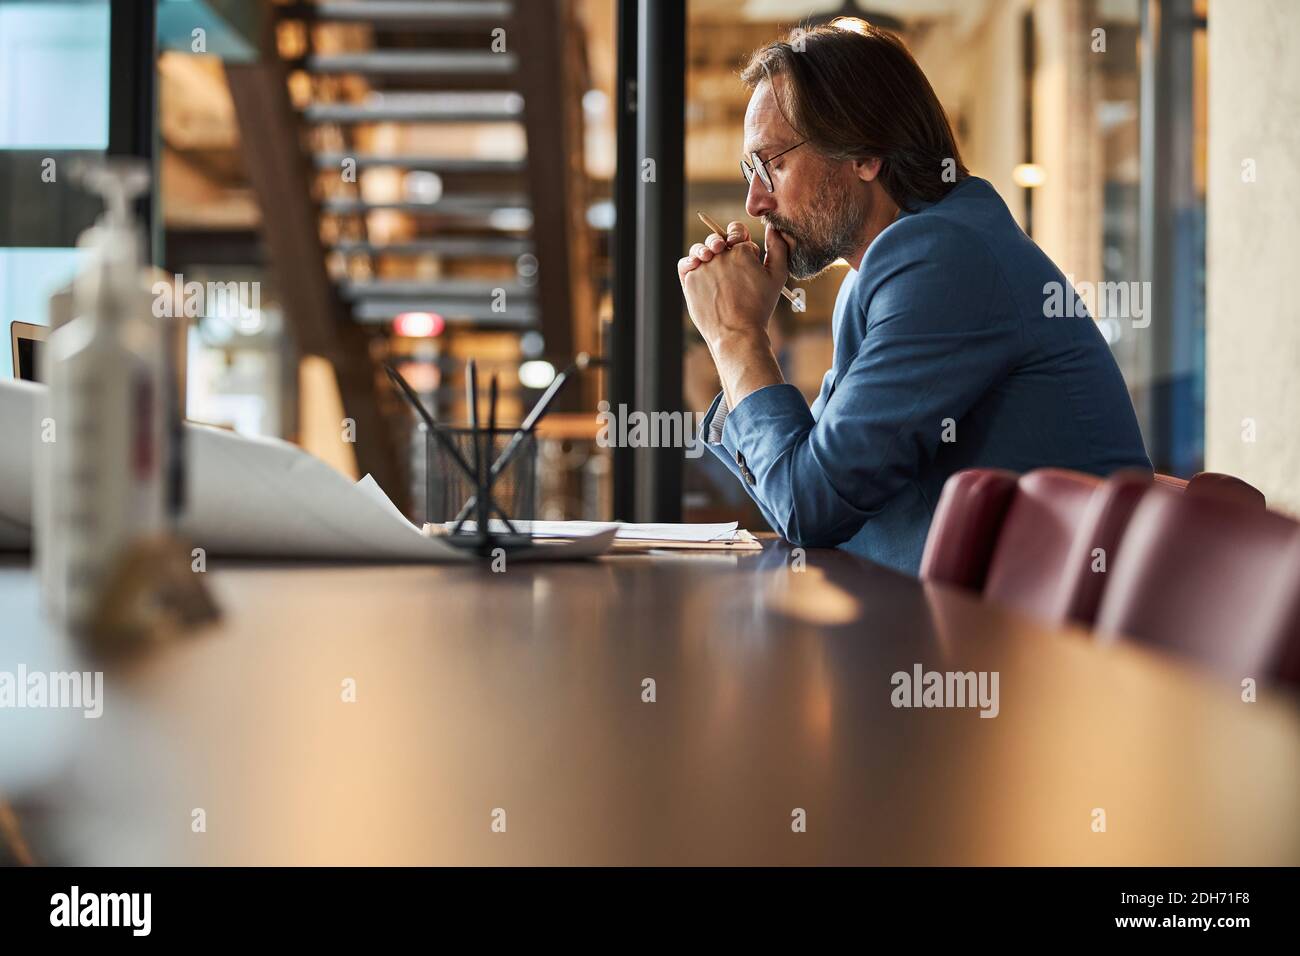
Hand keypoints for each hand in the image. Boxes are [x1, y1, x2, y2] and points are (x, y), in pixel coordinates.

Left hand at [677, 221, 789, 351]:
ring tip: (711, 262)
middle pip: (718, 240)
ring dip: (705, 253)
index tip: (743, 252)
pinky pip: (685, 264)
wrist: (736, 333)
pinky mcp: (689, 279)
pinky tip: (697, 268)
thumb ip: (778, 248)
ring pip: (700, 250)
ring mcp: (703, 267)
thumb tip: (772, 228)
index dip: (741, 240)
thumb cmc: (759, 307)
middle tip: (726, 259)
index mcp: (741, 250)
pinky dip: (689, 263)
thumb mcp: (777, 277)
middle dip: (723, 246)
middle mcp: (720, 255)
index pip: (738, 233)